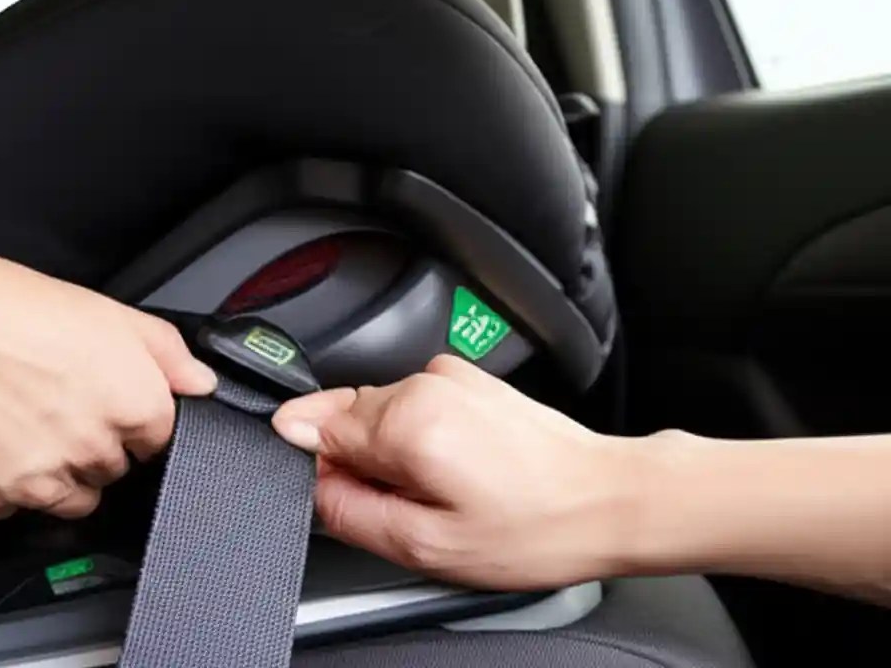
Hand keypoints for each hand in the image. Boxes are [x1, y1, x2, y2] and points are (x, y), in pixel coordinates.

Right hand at [0, 227, 215, 520]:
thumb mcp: (98, 308)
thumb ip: (163, 351)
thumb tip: (201, 383)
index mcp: (129, 403)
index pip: (155, 440)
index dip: (125, 417)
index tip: (94, 398)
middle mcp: (89, 452)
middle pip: (108, 473)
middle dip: (86, 446)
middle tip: (42, 401)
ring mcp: (33, 485)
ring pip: (60, 499)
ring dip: (44, 472)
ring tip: (6, 420)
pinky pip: (0, 506)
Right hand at [272, 355, 633, 589]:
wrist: (611, 500)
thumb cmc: (536, 528)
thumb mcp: (426, 545)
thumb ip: (350, 509)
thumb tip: (309, 481)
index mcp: (407, 420)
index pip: (313, 432)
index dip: (331, 476)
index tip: (365, 501)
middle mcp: (424, 382)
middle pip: (345, 420)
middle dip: (363, 466)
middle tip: (416, 507)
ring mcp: (450, 375)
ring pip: (380, 415)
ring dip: (395, 455)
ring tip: (448, 491)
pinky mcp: (469, 380)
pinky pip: (414, 407)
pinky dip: (421, 440)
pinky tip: (460, 471)